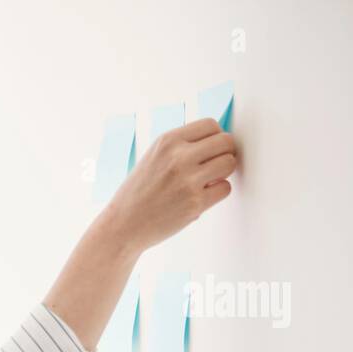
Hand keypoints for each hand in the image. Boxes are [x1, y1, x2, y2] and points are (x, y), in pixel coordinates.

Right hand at [104, 116, 237, 253]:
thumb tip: (214, 141)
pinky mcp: (195, 203)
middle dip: (225, 152)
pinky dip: (218, 192)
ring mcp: (188, 180)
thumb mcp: (152, 157)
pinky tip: (202, 196)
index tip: (211, 148)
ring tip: (209, 180)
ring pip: (230, 163)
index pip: (210, 124)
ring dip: (224, 172)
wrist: (122, 226)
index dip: (216, 136)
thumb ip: (180, 147)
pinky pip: (225, 188)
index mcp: (167, 142)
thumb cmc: (137, 194)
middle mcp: (178, 157)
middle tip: (215, 165)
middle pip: (226, 141)